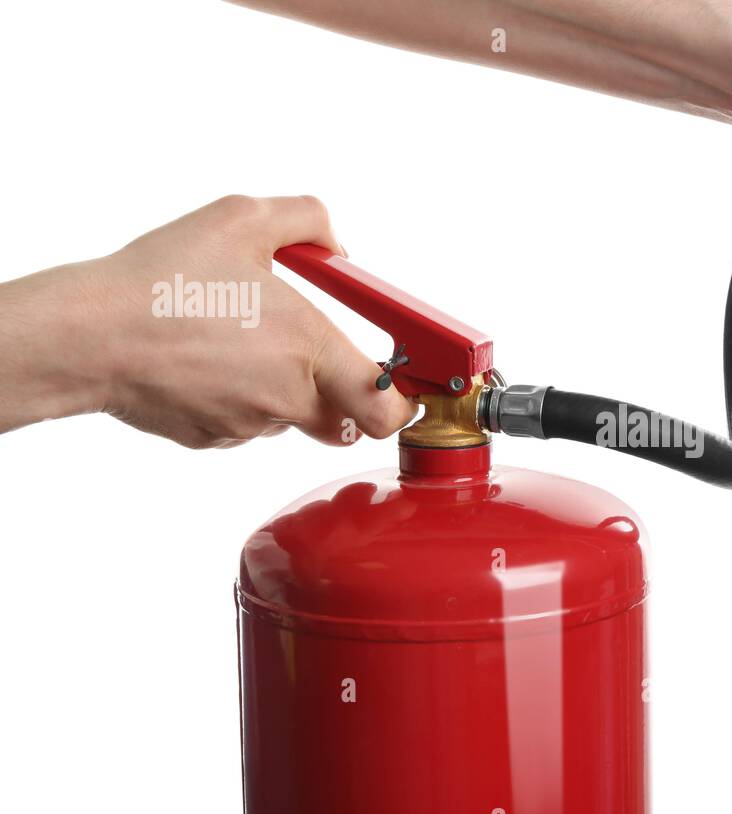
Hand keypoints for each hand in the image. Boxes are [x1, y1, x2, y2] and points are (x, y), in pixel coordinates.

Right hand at [0, 195, 414, 446]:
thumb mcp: (243, 219)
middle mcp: (288, 399)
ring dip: (285, 392)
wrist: (90, 333)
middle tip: (321, 358)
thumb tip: (337, 245)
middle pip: (345, 422)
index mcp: (311, 352)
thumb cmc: (163, 281)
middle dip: (344, 394)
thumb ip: (307, 220)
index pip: (389, 411)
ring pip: (291, 420)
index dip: (403, 403)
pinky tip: (207, 363)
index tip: (402, 385)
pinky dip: (239, 400)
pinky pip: (245, 426)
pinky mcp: (212, 440)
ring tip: (240, 343)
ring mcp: (248, 426)